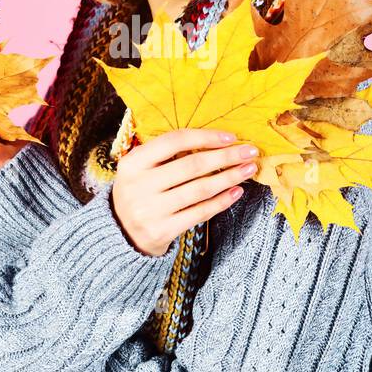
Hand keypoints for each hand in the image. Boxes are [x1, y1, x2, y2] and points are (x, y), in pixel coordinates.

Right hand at [110, 129, 259, 257]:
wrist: (121, 235)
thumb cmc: (140, 192)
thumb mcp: (140, 169)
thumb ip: (166, 154)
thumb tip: (216, 141)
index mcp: (132, 162)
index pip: (174, 141)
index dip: (205, 137)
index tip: (231, 137)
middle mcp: (139, 185)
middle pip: (191, 165)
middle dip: (226, 156)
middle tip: (250, 151)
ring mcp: (150, 210)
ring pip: (199, 189)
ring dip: (229, 177)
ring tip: (248, 169)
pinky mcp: (162, 231)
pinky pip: (199, 213)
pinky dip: (221, 201)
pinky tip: (236, 192)